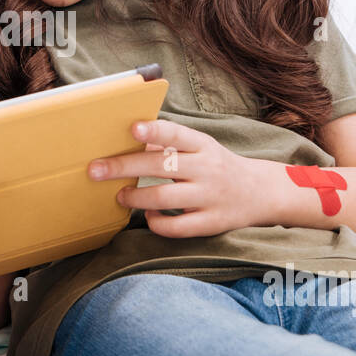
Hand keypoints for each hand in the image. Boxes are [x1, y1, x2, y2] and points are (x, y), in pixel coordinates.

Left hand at [88, 120, 273, 237]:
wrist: (260, 192)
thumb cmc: (216, 165)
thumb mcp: (200, 147)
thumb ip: (169, 143)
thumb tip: (127, 138)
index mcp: (203, 145)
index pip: (177, 134)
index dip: (154, 130)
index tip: (132, 128)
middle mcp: (207, 169)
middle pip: (161, 166)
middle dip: (124, 167)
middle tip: (95, 170)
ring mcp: (210, 197)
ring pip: (165, 198)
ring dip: (135, 198)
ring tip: (120, 196)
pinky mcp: (211, 223)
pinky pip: (177, 227)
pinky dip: (157, 222)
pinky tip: (149, 215)